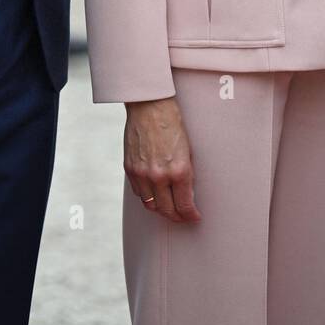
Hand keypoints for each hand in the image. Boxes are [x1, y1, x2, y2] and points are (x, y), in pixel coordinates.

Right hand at [123, 96, 200, 224]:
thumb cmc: (172, 124)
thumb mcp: (187, 151)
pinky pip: (138, 192)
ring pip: (150, 205)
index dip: (190, 215)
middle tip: (182, 216)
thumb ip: (185, 174)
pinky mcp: (129, 168)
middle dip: (177, 216)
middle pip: (167, 210)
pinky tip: (154, 193)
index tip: (194, 217)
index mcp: (178, 171)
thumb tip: (186, 195)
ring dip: (160, 209)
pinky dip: (147, 196)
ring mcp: (142, 173)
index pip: (184, 205)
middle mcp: (159, 176)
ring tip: (168, 208)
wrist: (150, 106)